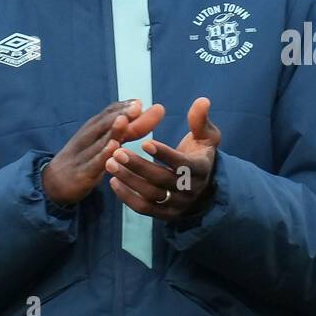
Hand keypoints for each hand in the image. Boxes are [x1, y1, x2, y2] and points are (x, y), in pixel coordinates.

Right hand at [42, 100, 164, 205]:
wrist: (54, 182)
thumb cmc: (84, 158)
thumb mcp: (105, 141)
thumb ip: (126, 129)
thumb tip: (142, 108)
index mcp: (95, 128)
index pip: (111, 112)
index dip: (126, 106)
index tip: (143, 102)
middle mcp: (89, 136)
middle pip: (106, 122)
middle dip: (122, 113)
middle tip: (138, 107)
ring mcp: (84, 154)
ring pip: (100, 140)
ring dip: (113, 130)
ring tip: (124, 120)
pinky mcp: (82, 172)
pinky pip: (94, 162)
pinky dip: (103, 154)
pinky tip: (113, 148)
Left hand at [106, 97, 221, 220]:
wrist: (201, 185)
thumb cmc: (199, 154)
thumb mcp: (206, 136)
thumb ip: (201, 120)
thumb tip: (202, 100)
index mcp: (201, 170)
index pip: (182, 165)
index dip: (164, 154)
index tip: (145, 142)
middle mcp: (190, 190)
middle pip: (161, 180)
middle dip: (138, 166)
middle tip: (117, 152)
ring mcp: (177, 205)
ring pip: (150, 195)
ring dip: (128, 180)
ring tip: (110, 163)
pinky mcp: (164, 215)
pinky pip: (143, 208)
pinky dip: (127, 197)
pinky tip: (113, 181)